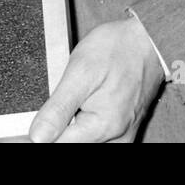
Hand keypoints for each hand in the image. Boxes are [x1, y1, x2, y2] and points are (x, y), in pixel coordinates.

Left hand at [29, 15, 164, 142]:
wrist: (146, 41)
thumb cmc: (117, 49)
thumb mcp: (80, 72)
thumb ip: (58, 108)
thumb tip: (38, 136)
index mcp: (103, 128)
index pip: (59, 143)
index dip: (47, 126)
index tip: (54, 104)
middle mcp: (116, 140)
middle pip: (73, 141)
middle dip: (64, 122)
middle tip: (74, 93)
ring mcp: (122, 137)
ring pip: (83, 138)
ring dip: (76, 121)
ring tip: (86, 93)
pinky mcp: (124, 132)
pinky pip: (97, 134)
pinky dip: (88, 119)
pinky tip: (92, 100)